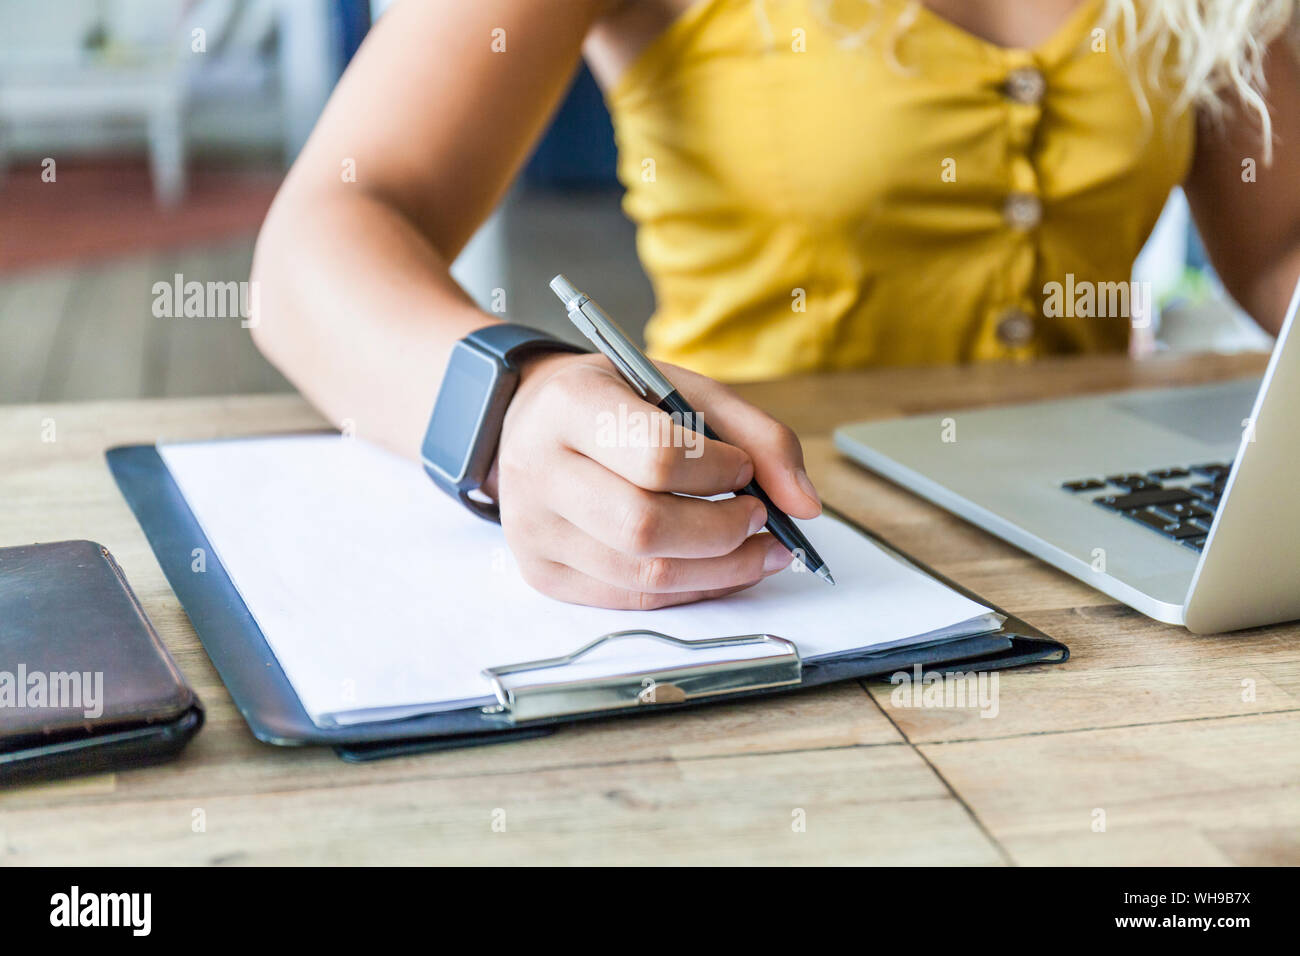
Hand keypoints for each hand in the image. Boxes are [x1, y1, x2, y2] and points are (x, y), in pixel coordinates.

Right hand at [489, 351, 822, 608]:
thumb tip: (805, 504)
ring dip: (719, 570)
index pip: (655, 456)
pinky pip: (631, 600)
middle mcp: (539, 470)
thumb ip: (755, 434)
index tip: (744, 468)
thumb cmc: (617, 402)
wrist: (531, 420)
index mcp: (570, 405)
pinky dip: (690, 589)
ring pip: (643, 576)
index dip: (716, 471)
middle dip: (723, 531)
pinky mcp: (543, 572)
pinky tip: (719, 568)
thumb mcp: (683, 389)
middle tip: (758, 517)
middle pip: (645, 527)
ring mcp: (533, 529)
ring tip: (756, 548)